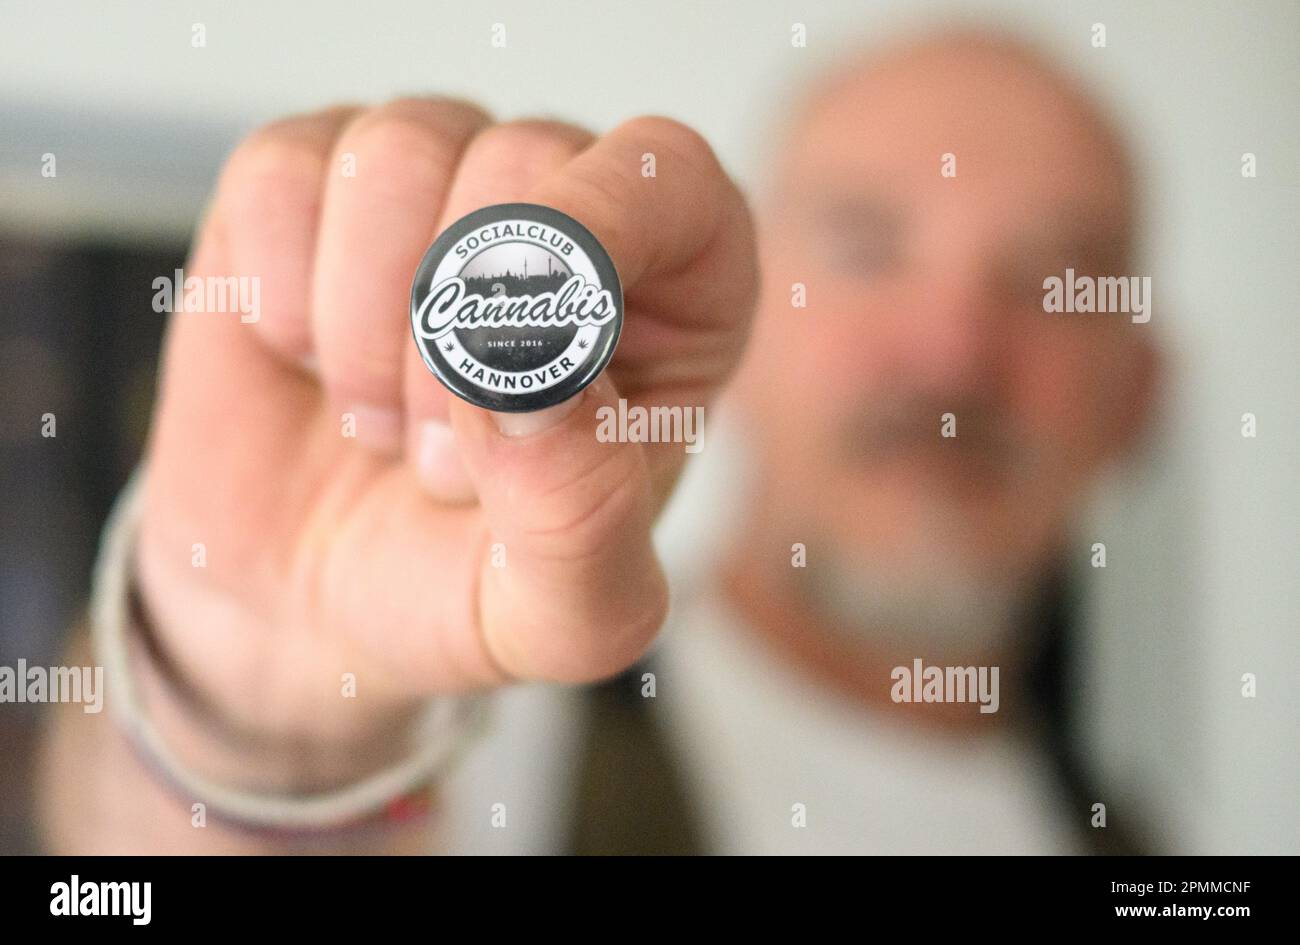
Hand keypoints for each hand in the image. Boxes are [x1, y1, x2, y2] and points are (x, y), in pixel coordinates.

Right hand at [134, 99, 757, 746]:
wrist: (303, 609)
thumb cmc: (456, 591)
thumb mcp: (556, 619)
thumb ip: (584, 523)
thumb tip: (546, 388)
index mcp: (670, 302)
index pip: (669, 178)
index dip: (607, 222)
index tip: (546, 328)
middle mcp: (559, 218)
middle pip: (527, 162)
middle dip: (466, 336)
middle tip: (439, 462)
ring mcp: (431, 189)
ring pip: (401, 151)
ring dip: (369, 319)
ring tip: (375, 424)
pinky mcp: (308, 189)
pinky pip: (285, 168)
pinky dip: (277, 283)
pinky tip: (298, 359)